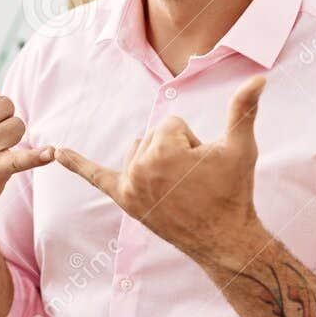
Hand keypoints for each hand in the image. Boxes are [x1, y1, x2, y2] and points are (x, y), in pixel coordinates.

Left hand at [55, 76, 267, 265]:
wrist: (224, 239)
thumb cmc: (234, 190)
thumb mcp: (240, 147)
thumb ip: (244, 108)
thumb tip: (260, 77)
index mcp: (162, 150)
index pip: (171, 124)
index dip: (192, 141)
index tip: (203, 167)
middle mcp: (139, 167)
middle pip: (153, 136)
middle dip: (175, 150)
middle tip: (193, 181)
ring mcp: (129, 186)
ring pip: (138, 151)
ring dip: (157, 160)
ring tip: (178, 187)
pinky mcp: (125, 200)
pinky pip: (95, 176)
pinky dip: (76, 164)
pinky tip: (55, 152)